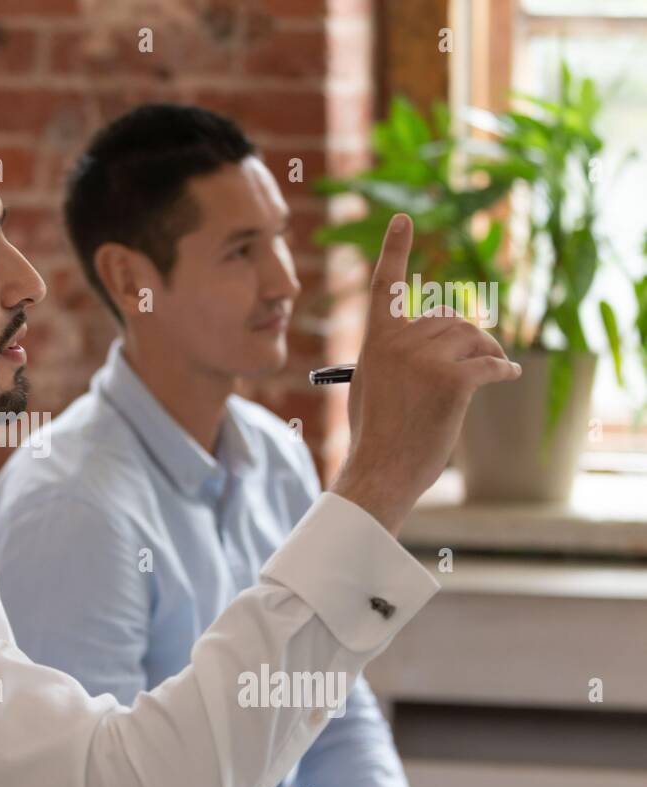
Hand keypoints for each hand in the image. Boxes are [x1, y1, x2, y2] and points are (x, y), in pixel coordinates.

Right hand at [331, 214, 520, 534]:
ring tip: (492, 372)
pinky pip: (490, 363)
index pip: (385, 286)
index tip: (403, 219)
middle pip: (449, 318)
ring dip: (488, 352)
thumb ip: (397, 357)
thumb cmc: (377, 436)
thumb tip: (445, 341)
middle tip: (481, 359)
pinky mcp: (452, 380)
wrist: (380, 469)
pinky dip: (503, 369)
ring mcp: (424, 360)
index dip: (395, 250)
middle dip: (469, 337)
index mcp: (375, 342)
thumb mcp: (375, 386)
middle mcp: (398, 343)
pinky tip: (508, 376)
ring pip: (472, 337)